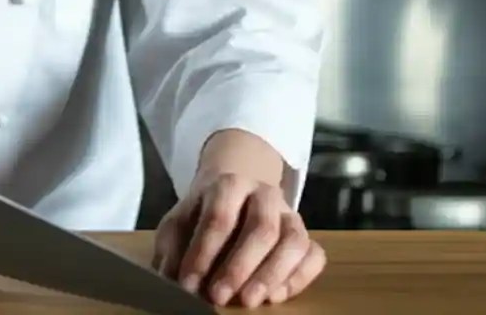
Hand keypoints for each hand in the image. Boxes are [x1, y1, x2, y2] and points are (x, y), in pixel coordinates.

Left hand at [153, 173, 325, 308]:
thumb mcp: (179, 223)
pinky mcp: (307, 236)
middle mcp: (265, 195)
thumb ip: (172, 248)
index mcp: (229, 184)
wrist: (233, 194)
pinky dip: (299, 279)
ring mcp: (290, 214)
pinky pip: (314, 256)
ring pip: (294, 241)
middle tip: (218, 296)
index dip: (203, 253)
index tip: (188, 283)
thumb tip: (171, 280)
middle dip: (239, 267)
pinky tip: (276, 297)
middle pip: (262, 228)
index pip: (219, 217)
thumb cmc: (201, 214)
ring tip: (249, 301)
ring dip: (272, 275)